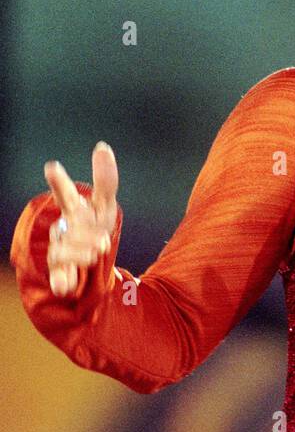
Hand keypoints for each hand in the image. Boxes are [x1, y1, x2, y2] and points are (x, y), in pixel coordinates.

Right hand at [44, 143, 118, 296]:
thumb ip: (105, 180)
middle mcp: (62, 229)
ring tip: (97, 253)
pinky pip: (57, 278)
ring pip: (60, 252)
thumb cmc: (94, 225)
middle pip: (66, 228)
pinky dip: (61, 282)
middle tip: (103, 242)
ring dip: (78, 254)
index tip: (52, 166)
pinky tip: (67, 285)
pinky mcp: (60, 273)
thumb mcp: (104, 204)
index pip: (66, 194)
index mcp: (74, 210)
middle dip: (82, 234)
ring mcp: (59, 251)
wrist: (91, 260)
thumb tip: (102, 147)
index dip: (60, 181)